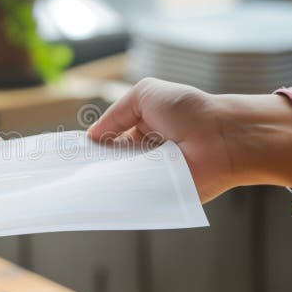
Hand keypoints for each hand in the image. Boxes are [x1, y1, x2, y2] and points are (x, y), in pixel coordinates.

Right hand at [88, 78, 291, 202]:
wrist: (222, 138)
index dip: (92, 146)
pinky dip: (121, 196)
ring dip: (104, 181)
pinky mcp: (162, 195)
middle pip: (111, 163)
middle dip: (92, 166)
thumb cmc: (189, 110)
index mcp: (142, 128)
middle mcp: (146, 153)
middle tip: (68, 172)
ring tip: (80, 184)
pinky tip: (102, 196)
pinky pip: (137, 198)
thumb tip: (92, 137)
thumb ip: (114, 114)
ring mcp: (153, 175)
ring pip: (120, 182)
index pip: (109, 141)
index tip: (70, 154)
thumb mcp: (145, 94)